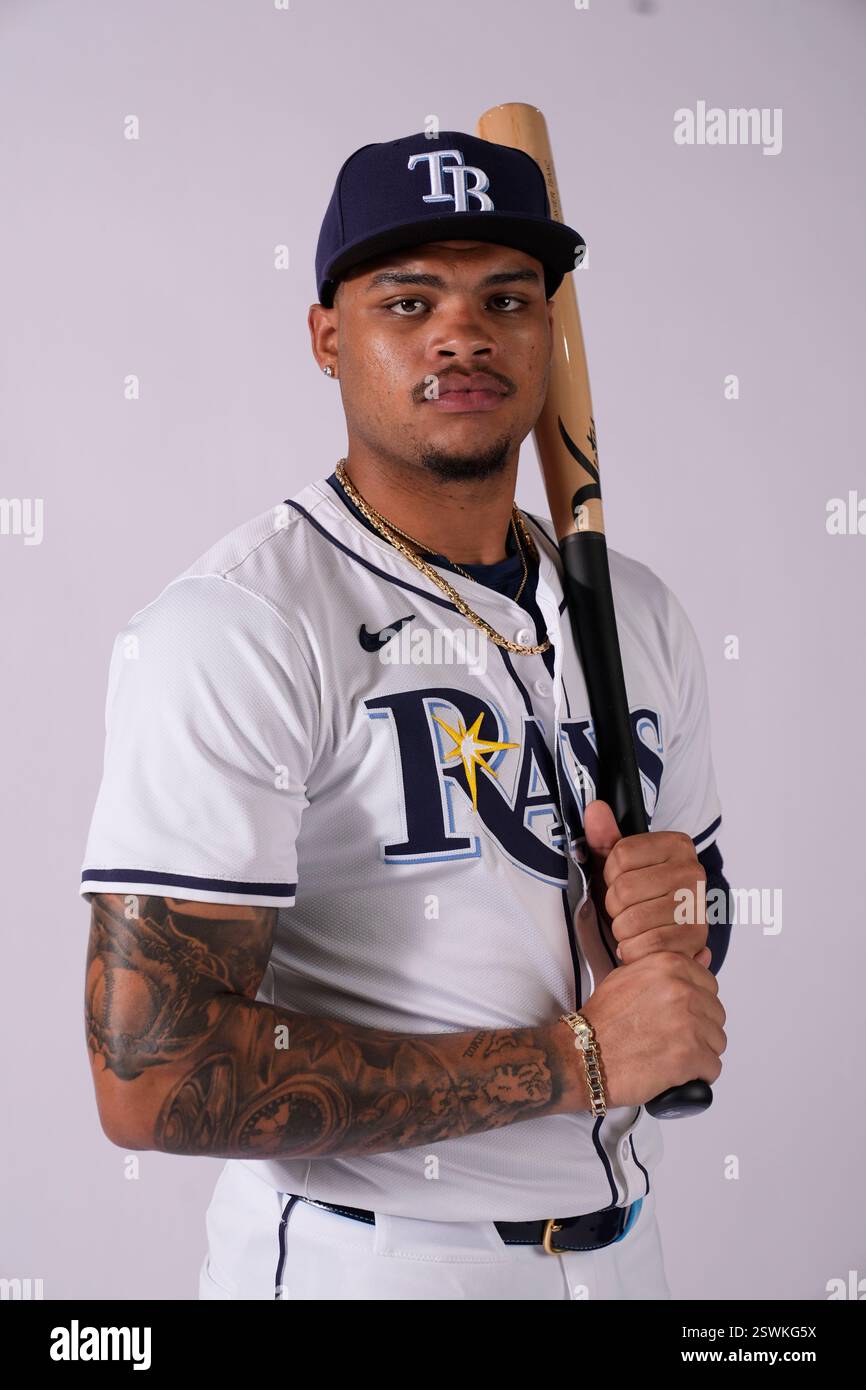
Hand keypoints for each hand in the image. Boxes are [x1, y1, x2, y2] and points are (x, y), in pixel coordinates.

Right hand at [579, 951, 725, 1107]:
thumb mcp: (630, 977)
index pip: (709, 986)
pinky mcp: (688, 1056)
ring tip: (669, 1055)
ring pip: (717, 1042)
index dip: (694, 1005)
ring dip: (698, 1052)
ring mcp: (687, 1023)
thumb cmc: (603, 1019)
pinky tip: (674, 1071)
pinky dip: (697, 1075)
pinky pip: (712, 1068)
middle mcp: (682, 990)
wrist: (582, 1053)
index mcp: (669, 965)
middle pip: (716, 1015)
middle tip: (669, 1039)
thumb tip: (707, 956)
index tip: (676, 1016)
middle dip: (699, 1030)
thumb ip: (669, 968)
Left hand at [582, 800, 710, 968]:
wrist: (668, 937)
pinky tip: (641, 944)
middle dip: (614, 906)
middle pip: (623, 889)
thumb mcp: (619, 865)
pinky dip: (633, 950)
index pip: (620, 855)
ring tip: (635, 928)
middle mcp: (693, 871)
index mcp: (677, 845)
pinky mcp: (695, 938)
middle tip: (628, 910)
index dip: (610, 875)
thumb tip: (595, 808)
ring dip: (623, 931)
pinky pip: (646, 945)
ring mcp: (697, 905)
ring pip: (631, 919)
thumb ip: (604, 836)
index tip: (623, 881)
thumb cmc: (640, 898)